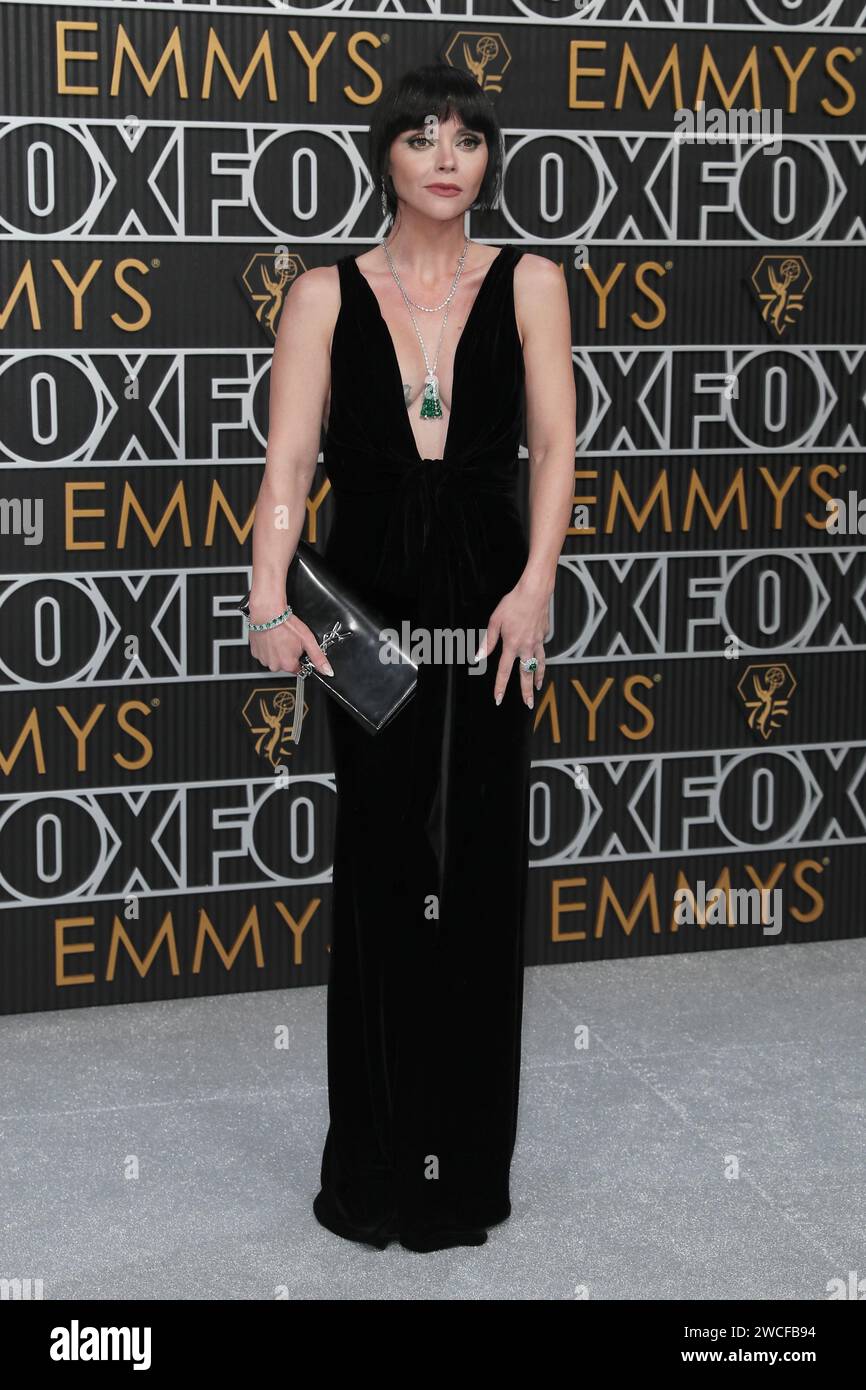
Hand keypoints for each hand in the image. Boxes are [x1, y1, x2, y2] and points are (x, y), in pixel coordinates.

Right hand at [248, 610, 333, 678]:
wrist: (268, 613)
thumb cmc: (286, 624)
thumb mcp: (308, 640)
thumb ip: (318, 658)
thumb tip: (327, 671)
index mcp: (288, 664)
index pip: (298, 668)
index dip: (300, 658)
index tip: (298, 648)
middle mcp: (275, 665)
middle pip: (286, 664)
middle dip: (289, 654)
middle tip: (289, 640)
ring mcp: (263, 659)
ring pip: (274, 659)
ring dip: (278, 651)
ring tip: (280, 638)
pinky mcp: (255, 652)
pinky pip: (264, 654)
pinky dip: (268, 648)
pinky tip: (271, 638)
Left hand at [476, 585, 548, 707]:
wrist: (534, 592)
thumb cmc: (514, 603)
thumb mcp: (495, 621)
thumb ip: (488, 641)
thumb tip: (478, 656)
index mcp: (512, 644)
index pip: (504, 671)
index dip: (500, 687)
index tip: (499, 698)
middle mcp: (526, 646)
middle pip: (526, 674)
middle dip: (527, 691)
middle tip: (528, 703)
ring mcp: (537, 642)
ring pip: (539, 665)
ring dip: (538, 678)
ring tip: (537, 687)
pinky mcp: (544, 636)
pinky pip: (542, 649)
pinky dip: (541, 656)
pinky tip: (539, 658)